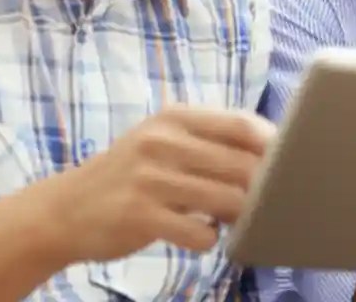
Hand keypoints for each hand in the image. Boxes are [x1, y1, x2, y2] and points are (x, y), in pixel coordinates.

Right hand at [35, 105, 274, 262]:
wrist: (66, 208)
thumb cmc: (131, 173)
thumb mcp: (163, 140)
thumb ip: (211, 140)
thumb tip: (276, 148)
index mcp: (174, 117)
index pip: (242, 125)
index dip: (274, 146)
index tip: (289, 164)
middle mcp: (161, 142)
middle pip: (240, 164)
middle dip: (262, 188)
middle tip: (266, 202)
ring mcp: (149, 178)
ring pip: (225, 200)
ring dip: (238, 215)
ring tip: (229, 218)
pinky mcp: (139, 216)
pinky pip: (199, 233)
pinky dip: (209, 238)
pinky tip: (199, 233)